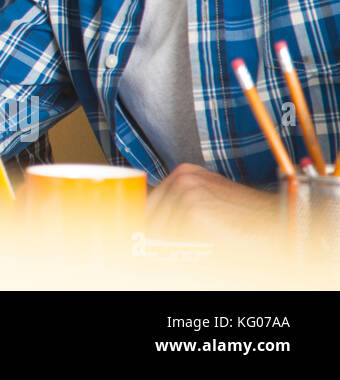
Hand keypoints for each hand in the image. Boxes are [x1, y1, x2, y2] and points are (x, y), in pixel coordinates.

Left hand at [146, 163, 276, 242]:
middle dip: (158, 235)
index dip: (148, 223)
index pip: (147, 202)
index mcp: (185, 174)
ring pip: (160, 231)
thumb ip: (175, 210)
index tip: (146, 236)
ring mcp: (188, 192)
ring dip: (175, 243)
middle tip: (180, 245)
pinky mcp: (195, 210)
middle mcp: (183, 178)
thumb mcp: (208, 206)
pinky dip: (187, 248)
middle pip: (149, 216)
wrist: (277, 227)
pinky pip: (175, 239)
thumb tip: (146, 226)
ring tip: (203, 242)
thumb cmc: (248, 221)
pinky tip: (208, 243)